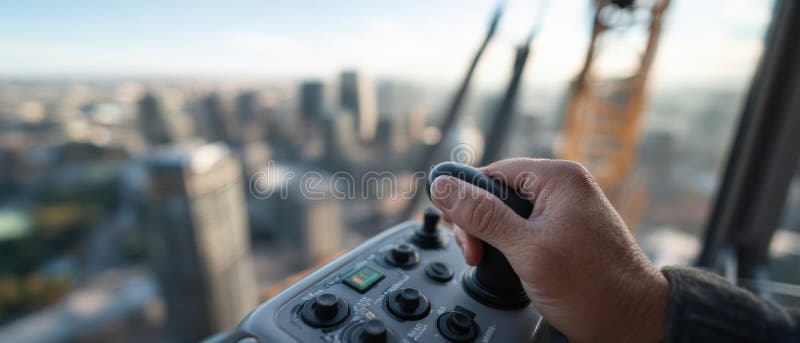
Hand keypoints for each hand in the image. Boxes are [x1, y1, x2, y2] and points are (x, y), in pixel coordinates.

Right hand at [429, 158, 668, 342]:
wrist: (632, 323)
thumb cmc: (594, 288)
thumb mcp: (527, 249)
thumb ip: (482, 215)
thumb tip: (444, 186)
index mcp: (558, 177)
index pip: (492, 172)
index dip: (467, 200)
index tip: (457, 230)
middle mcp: (564, 187)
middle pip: (498, 193)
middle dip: (480, 224)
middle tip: (477, 255)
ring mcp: (567, 210)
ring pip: (509, 213)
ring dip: (494, 238)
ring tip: (497, 264)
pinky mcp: (567, 232)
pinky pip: (526, 229)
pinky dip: (511, 247)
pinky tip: (513, 266)